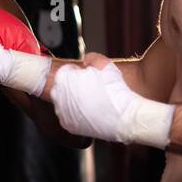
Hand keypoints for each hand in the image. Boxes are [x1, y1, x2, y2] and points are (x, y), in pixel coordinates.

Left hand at [50, 61, 172, 147]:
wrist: (124, 116)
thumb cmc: (115, 89)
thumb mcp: (106, 65)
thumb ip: (92, 57)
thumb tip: (85, 60)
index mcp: (64, 79)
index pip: (65, 72)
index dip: (78, 73)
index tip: (87, 77)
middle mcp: (58, 95)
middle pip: (62, 87)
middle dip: (73, 86)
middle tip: (90, 90)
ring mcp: (61, 111)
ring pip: (64, 102)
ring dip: (74, 100)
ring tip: (92, 101)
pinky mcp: (67, 124)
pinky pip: (68, 116)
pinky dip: (76, 114)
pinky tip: (89, 111)